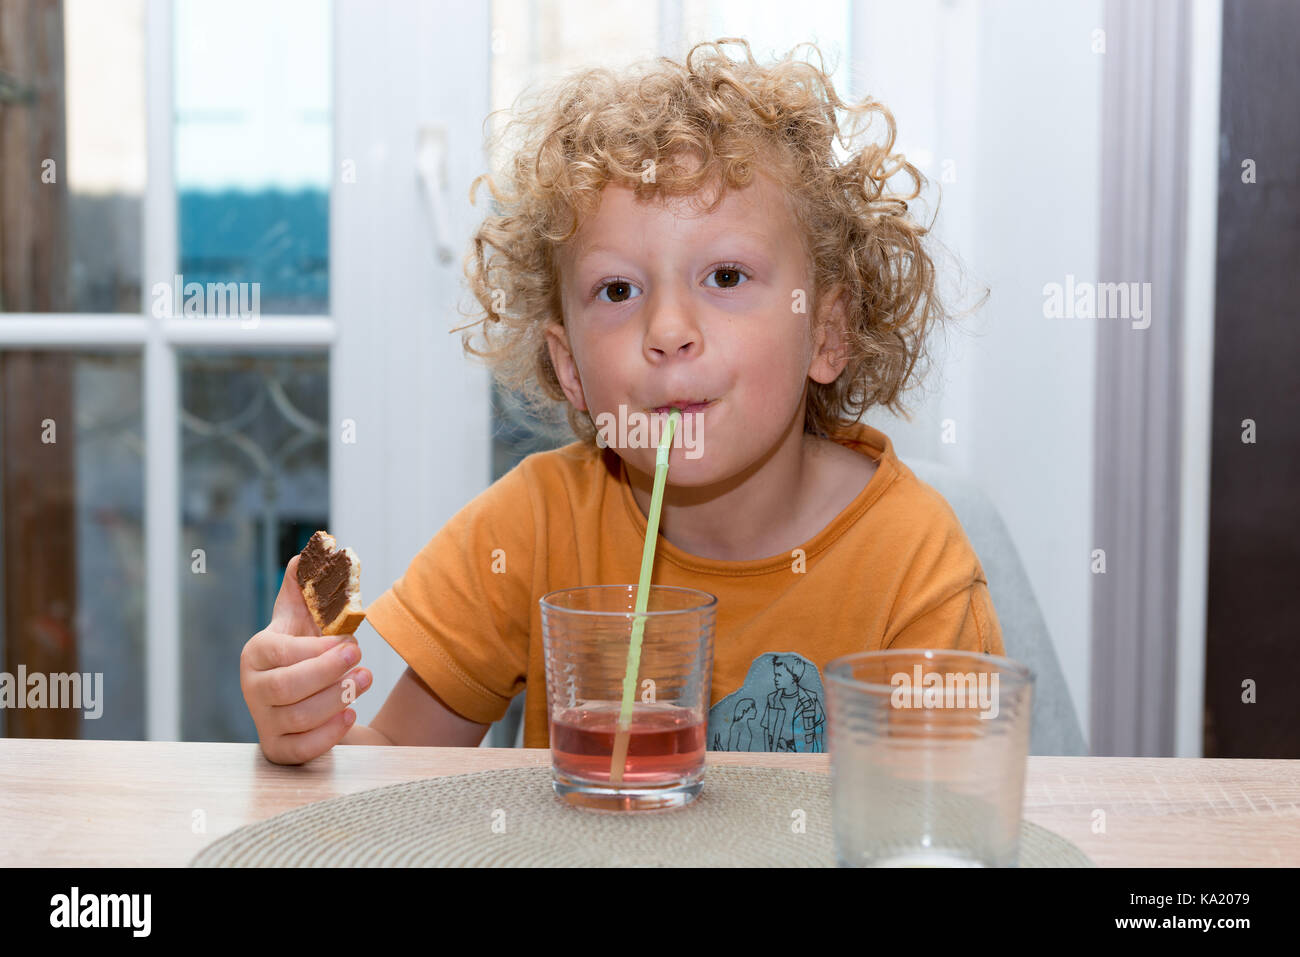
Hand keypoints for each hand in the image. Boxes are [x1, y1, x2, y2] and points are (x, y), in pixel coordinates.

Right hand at [240, 555, 372, 763]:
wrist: (311, 696)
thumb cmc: (308, 650)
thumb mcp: (306, 618)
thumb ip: (306, 587)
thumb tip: (309, 553)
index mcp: (258, 653)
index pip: (283, 654)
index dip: (319, 650)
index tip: (351, 642)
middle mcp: (254, 689)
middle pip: (287, 688)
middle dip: (328, 673)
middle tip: (362, 660)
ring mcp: (264, 722)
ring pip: (298, 718)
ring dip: (336, 699)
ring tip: (364, 680)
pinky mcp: (279, 750)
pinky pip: (301, 749)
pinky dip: (328, 733)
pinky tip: (350, 714)